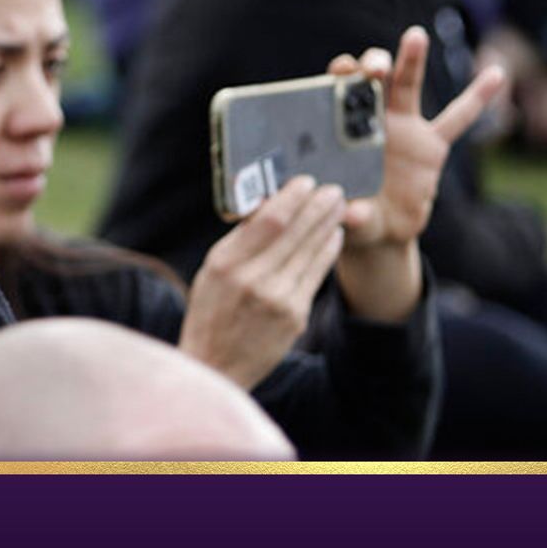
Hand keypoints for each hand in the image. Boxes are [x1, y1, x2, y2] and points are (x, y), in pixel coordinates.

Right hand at [181, 176, 345, 389]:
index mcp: (224, 263)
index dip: (291, 198)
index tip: (304, 182)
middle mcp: (252, 279)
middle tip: (333, 189)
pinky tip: (333, 236)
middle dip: (317, 207)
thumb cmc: (210, 312)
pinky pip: (316, 275)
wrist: (215, 365)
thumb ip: (238, 243)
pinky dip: (326, 252)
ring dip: (327, 224)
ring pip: (310, 251)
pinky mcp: (295, 316)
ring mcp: (277, 299)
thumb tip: (267, 207)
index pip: (267, 221)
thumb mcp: (211, 272)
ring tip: (337, 206)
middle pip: (295, 232)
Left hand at [324, 27, 503, 321]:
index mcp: (338, 128)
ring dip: (411, 59)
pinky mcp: (431, 145)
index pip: (335, 91)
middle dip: (371, 65)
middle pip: (370, 79)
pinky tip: (495, 74)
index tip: (341, 72)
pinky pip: (458, 119)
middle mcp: (369, 119)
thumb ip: (348, 214)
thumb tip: (350, 215)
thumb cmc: (348, 215)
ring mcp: (404, 128)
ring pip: (408, 86)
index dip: (338, 78)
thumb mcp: (345, 217)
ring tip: (415, 36)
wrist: (377, 229)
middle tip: (374, 67)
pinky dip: (477, 97)